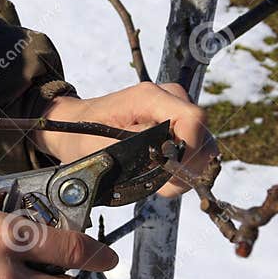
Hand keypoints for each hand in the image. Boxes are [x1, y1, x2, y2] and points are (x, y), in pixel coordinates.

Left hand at [34, 82, 216, 197]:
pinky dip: (180, 169)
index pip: (193, 119)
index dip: (190, 150)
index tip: (172, 172)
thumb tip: (167, 157)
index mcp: (150, 97)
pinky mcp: (177, 124)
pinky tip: (158, 173)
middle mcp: (169, 98)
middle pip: (202, 136)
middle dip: (186, 167)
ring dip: (183, 171)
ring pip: (202, 147)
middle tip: (159, 182)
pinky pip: (193, 151)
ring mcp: (175, 110)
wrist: (74, 125)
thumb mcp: (100, 144)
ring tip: (155, 178)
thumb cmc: (81, 133)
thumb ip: (135, 148)